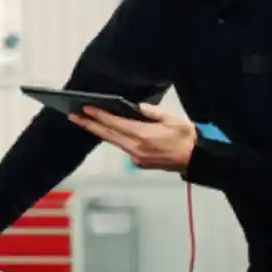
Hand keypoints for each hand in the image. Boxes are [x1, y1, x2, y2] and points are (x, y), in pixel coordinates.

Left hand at [69, 103, 196, 172]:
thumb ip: (150, 112)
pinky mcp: (140, 163)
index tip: (85, 108)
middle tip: (73, 116)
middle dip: (89, 124)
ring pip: (114, 142)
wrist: (198, 159)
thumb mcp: (170, 119)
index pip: (114, 123)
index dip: (98, 115)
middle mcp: (136, 149)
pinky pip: (123, 148)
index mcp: (143, 136)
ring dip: (100, 131)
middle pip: (107, 134)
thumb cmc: (187, 138)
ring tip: (86, 121)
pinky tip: (110, 130)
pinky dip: (116, 138)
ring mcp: (137, 158)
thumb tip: (135, 108)